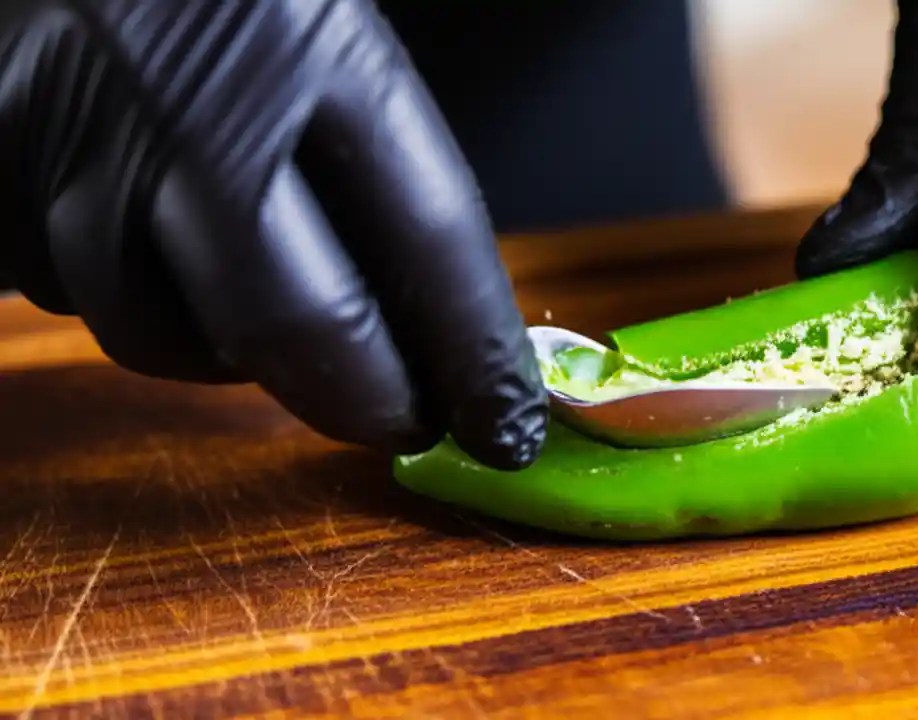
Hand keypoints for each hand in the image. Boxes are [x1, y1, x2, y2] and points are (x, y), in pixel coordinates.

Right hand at [0, 0, 547, 466]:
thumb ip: (371, 109)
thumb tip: (437, 275)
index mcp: (303, 31)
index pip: (427, 233)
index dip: (475, 346)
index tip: (507, 413)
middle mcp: (182, 97)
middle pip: (296, 324)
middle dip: (367, 398)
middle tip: (409, 419)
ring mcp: (64, 135)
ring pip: (165, 330)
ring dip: (241, 353)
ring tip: (286, 319)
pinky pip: (64, 286)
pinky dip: (129, 293)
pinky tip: (161, 253)